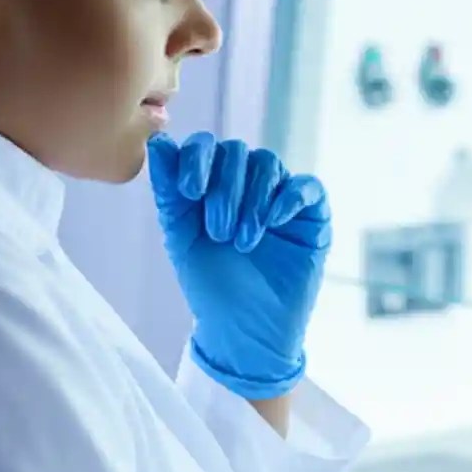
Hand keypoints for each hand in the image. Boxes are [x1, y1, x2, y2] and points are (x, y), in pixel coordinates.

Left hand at [147, 132, 330, 399]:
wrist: (246, 329)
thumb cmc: (212, 285)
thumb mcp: (182, 238)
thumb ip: (170, 192)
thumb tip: (158, 142)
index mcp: (214, 184)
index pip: (207, 146)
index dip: (198, 159)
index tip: (189, 192)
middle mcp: (249, 184)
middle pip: (239, 152)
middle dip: (225, 189)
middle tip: (218, 232)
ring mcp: (282, 197)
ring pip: (270, 165)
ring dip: (252, 199)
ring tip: (242, 242)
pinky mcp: (313, 215)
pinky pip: (308, 186)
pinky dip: (289, 197)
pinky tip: (274, 221)